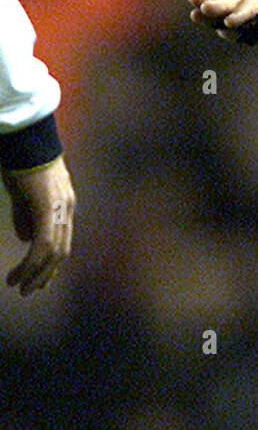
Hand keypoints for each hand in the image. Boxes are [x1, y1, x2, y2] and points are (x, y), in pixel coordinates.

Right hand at [3, 155, 74, 295]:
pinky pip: (43, 244)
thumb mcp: (24, 195)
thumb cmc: (21, 162)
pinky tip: (19, 274)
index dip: (50, 263)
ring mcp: (61, 207)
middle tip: (27, 290)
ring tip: (19, 286)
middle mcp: (67, 207)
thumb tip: (27, 240)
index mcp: (64, 203)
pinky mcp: (49, 207)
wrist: (25, 139)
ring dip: (36, 274)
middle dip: (44, 274)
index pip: (63, 240)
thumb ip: (27, 217)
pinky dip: (32, 263)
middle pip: (62, 251)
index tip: (36, 279)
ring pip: (53, 252)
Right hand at [188, 0, 257, 43]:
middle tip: (203, 8)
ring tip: (192, 1)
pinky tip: (195, 8)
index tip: (229, 23)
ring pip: (228, 0)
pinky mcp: (240, 6)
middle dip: (221, 5)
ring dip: (210, 2)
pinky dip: (211, 5)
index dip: (244, 13)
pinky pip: (224, 5)